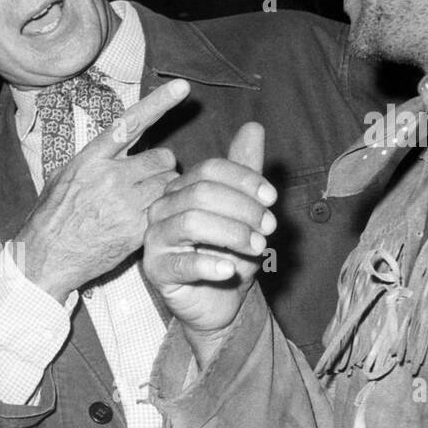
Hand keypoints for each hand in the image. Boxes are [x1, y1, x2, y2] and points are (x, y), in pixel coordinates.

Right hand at [17, 79, 189, 300]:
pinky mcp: (136, 229)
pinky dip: (160, 215)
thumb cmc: (53, 216)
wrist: (46, 259)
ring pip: (168, 185)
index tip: (182, 87)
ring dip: (163, 192)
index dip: (159, 103)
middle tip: (149, 182)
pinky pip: (164, 211)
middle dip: (162, 169)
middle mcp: (110, 177)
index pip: (130, 124)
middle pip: (163, 158)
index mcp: (90, 159)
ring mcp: (125, 204)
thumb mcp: (63, 176)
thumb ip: (95, 158)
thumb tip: (121, 141)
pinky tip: (142, 223)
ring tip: (143, 204)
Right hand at [143, 123, 275, 361]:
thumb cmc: (228, 253)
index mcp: (181, 189)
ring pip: (191, 223)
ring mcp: (155, 239)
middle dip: (242, 208)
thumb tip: (253, 126)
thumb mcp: (244, 211)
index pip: (209, 170)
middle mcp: (162, 208)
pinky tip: (230, 270)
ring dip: (232, 233)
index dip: (243, 179)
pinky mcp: (156, 270)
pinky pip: (182, 263)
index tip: (272, 198)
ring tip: (258, 248)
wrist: (218, 302)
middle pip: (200, 193)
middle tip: (269, 228)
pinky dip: (210, 265)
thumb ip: (245, 171)